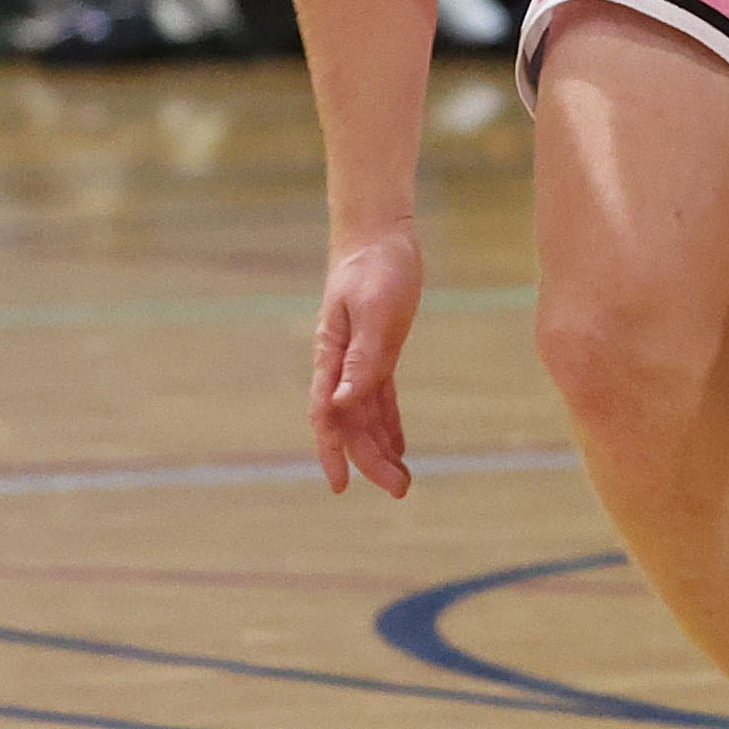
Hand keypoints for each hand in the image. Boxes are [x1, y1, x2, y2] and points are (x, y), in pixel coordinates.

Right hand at [310, 229, 420, 496]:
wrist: (379, 237)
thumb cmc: (375, 268)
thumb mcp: (375, 311)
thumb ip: (362, 357)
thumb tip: (343, 403)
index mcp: (331, 357)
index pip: (327, 415)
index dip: (332, 452)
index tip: (341, 485)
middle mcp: (340, 365)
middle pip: (350, 424)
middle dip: (370, 460)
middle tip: (399, 490)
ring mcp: (359, 360)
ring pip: (366, 416)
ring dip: (381, 448)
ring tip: (402, 482)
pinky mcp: (379, 352)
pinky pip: (380, 399)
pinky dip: (389, 424)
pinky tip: (398, 446)